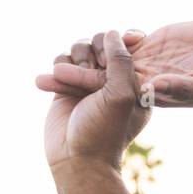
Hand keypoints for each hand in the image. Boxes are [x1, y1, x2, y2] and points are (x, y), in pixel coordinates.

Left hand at [35, 21, 192, 108]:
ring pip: (111, 61)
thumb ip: (179, 88)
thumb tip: (151, 89)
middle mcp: (149, 81)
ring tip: (55, 58)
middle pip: (103, 79)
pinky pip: (127, 45)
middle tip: (40, 78)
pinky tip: (89, 42)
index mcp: (154, 95)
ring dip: (85, 59)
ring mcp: (152, 63)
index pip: (111, 91)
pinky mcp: (158, 46)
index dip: (83, 87)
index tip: (56, 83)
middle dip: (72, 79)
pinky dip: (110, 42)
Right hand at [41, 29, 149, 171]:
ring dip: (73, 60)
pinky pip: (61, 61)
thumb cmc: (103, 132)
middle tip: (89, 70)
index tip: (124, 39)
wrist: (76, 161)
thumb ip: (120, 61)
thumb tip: (113, 32)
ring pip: (79, 49)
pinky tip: (56, 81)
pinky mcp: (66, 88)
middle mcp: (113, 82)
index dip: (122, 41)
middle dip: (93, 52)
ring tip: (68, 79)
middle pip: (101, 43)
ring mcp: (89, 84)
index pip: (129, 49)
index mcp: (136, 84)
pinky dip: (58, 67)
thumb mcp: (121, 95)